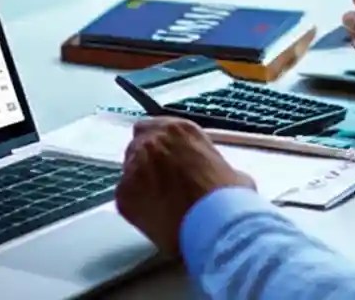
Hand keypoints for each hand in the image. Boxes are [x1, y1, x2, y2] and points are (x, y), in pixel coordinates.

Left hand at [115, 117, 254, 254]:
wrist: (216, 226)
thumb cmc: (228, 199)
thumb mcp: (230, 172)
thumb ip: (211, 165)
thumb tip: (215, 177)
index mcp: (179, 130)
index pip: (155, 127)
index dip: (161, 145)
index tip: (166, 158)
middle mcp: (152, 142)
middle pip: (138, 145)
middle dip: (148, 162)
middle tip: (163, 182)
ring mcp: (134, 167)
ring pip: (129, 170)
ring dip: (141, 182)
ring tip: (161, 204)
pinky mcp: (124, 194)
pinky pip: (125, 196)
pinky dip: (136, 205)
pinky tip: (154, 217)